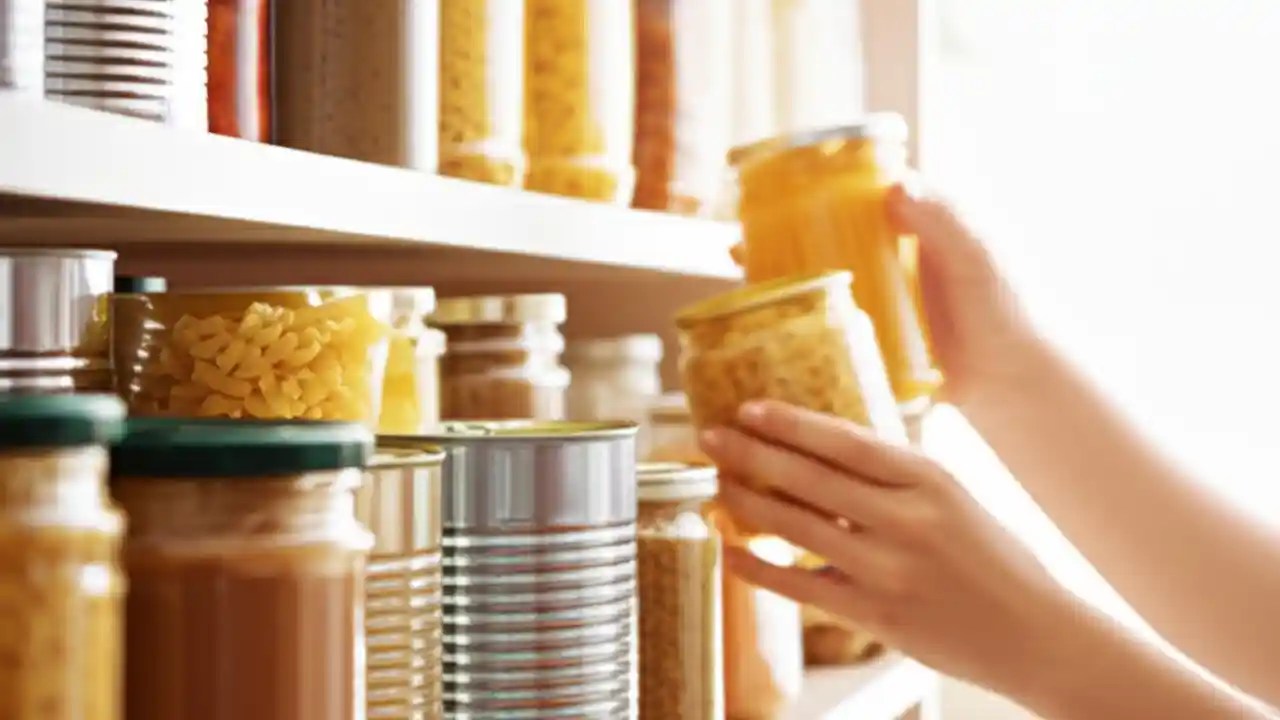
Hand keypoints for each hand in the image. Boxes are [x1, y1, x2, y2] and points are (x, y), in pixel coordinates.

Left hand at [698, 400, 1077, 695]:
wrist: (1036, 635)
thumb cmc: (996, 560)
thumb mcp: (955, 498)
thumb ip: (896, 476)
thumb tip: (823, 449)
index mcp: (930, 479)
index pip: (844, 441)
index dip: (790, 423)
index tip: (749, 409)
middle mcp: (906, 519)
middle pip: (809, 478)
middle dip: (751, 453)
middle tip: (709, 437)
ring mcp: (888, 569)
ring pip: (796, 526)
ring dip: (746, 502)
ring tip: (715, 483)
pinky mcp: (875, 615)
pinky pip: (799, 586)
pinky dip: (757, 567)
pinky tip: (728, 550)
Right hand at [728, 182, 1035, 405]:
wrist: (1016, 382)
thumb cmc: (1009, 312)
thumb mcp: (979, 257)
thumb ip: (944, 219)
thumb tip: (895, 183)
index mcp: (918, 224)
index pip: (858, 194)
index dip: (813, 191)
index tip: (771, 195)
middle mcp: (895, 256)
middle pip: (827, 236)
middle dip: (781, 237)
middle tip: (741, 244)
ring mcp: (885, 298)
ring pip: (823, 279)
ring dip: (783, 279)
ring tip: (743, 285)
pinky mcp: (879, 336)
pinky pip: (833, 323)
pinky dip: (801, 322)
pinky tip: (771, 330)